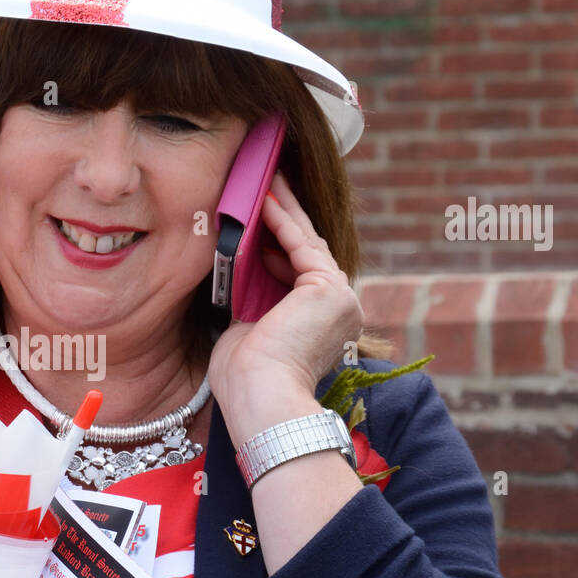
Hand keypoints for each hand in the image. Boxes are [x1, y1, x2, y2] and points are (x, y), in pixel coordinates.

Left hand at [207, 171, 363, 413]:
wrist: (260, 398)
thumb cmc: (246, 379)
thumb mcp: (247, 331)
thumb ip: (252, 302)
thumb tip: (237, 274)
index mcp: (321, 325)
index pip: (299, 273)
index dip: (280, 242)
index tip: (261, 215)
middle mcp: (339, 311)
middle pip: (307, 253)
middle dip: (286, 217)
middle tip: (270, 182)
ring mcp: (340, 299)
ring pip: (308, 244)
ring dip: (285, 210)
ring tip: (268, 179)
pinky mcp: (331, 289)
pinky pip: (302, 246)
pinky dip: (282, 221)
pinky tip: (266, 199)